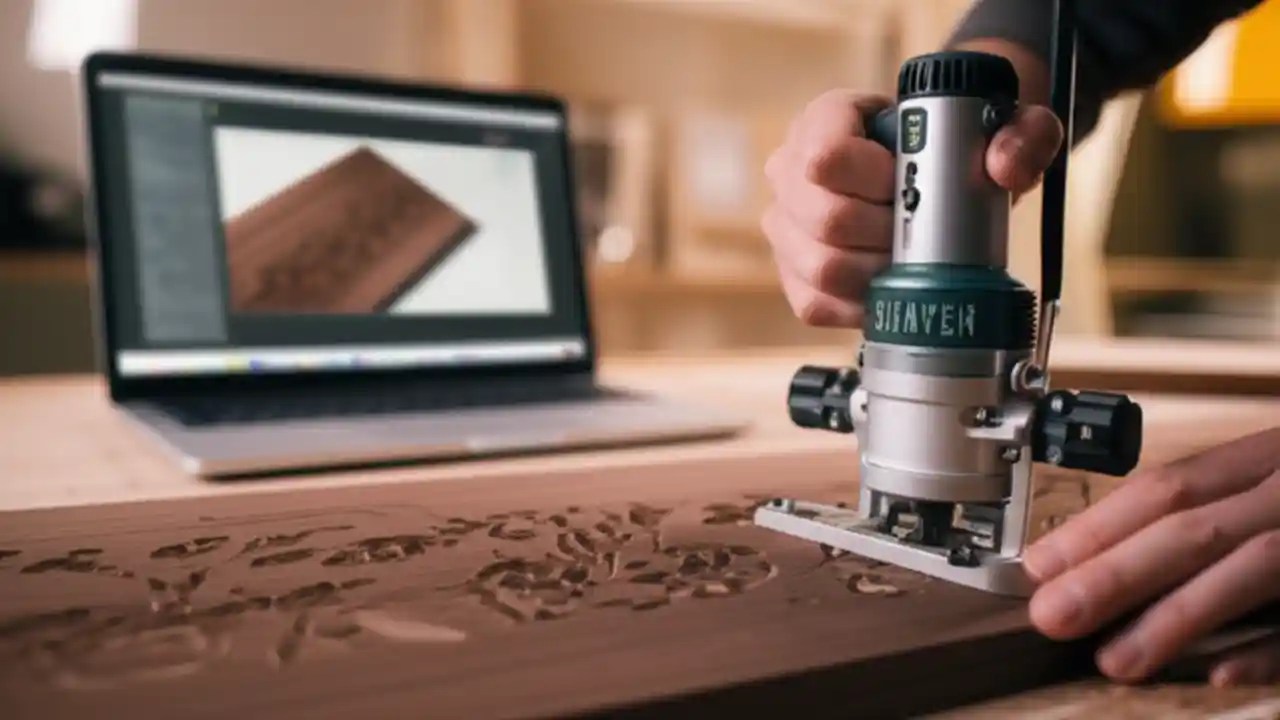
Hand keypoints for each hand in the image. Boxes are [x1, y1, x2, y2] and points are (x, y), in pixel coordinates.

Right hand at [762, 89, 1062, 326]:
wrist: (932, 173)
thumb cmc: (952, 146)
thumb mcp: (1000, 127)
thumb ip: (1022, 134)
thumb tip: (1005, 167)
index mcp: (823, 120)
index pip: (826, 157)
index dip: (875, 181)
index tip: (911, 185)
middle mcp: (790, 171)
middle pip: (825, 220)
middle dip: (887, 236)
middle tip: (922, 234)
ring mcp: (784, 226)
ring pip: (821, 268)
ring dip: (877, 274)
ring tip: (910, 262)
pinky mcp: (792, 274)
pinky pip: (814, 303)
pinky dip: (859, 305)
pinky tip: (889, 291)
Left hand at [1024, 426, 1279, 683]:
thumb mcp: (1267, 485)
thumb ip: (1206, 514)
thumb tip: (1097, 562)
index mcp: (1263, 461)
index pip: (1166, 490)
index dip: (1096, 529)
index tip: (1038, 566)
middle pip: (1193, 528)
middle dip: (1116, 573)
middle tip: (1052, 615)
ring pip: (1253, 567)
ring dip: (1177, 615)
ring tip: (1115, 660)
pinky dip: (1269, 648)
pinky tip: (1220, 673)